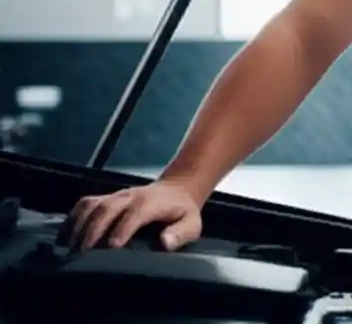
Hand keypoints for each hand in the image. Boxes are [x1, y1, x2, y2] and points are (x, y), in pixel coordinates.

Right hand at [67, 180, 202, 251]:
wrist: (176, 190)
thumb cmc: (182, 212)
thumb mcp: (191, 224)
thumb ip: (180, 233)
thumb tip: (164, 242)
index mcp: (151, 202)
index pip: (134, 214)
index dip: (122, 229)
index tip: (111, 247)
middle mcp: (129, 197)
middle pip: (106, 209)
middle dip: (93, 231)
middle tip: (83, 255)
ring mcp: (115, 196)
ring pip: (91, 206)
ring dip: (79, 226)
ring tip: (71, 249)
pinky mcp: (105, 198)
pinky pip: (84, 204)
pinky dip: (73, 219)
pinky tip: (66, 237)